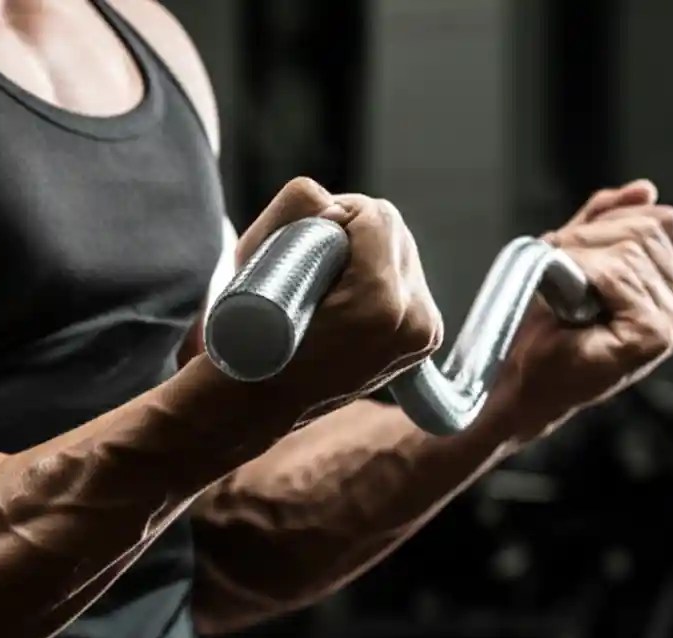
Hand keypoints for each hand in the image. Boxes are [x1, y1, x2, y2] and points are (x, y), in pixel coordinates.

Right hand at [231, 178, 443, 413]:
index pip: (375, 215)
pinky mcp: (425, 339)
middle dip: (353, 234)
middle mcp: (414, 322)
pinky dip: (380, 276)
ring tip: (327, 285)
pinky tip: (350, 297)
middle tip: (311, 263)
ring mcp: (423, 334)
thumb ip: (299, 207)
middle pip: (395, 230)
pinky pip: (408, 279)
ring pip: (402, 251)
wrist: (257, 401)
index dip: (333, 217)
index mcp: (380, 303)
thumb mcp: (256, 257)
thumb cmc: (247, 330)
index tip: (303, 244)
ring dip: (367, 254)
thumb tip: (332, 203)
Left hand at [491, 180, 672, 439]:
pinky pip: (617, 275)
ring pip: (629, 249)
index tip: (568, 243)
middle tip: (553, 259)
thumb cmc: (545, 328)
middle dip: (588, 237)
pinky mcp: (656, 333)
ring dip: (578, 256)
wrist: (520, 380)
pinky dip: (580, 274)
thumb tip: (645, 189)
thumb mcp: (578, 259)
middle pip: (646, 229)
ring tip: (556, 282)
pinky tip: (563, 295)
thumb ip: (607, 223)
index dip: (607, 222)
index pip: (660, 220)